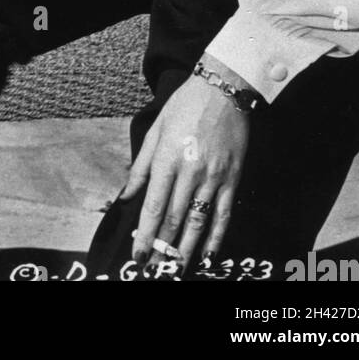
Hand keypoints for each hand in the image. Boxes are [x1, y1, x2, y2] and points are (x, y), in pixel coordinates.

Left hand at [122, 71, 250, 273]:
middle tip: (154, 269)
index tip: (138, 253)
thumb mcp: (155, 129)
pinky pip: (224, 214)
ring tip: (177, 269)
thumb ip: (141, 166)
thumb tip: (126, 195)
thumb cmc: (185, 106)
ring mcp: (214, 177)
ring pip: (198, 221)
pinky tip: (208, 254)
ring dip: (186, 249)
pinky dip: (216, 236)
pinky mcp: (232, 179)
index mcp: (167, 158)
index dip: (145, 234)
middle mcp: (190, 171)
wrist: (224, 90)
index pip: (153, 206)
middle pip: (174, 218)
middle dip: (163, 248)